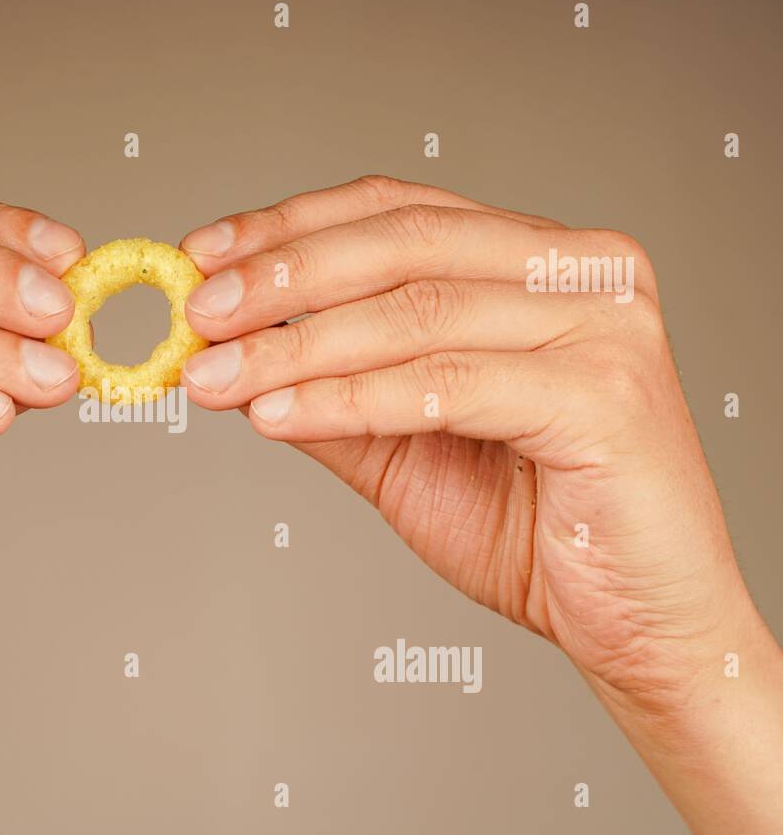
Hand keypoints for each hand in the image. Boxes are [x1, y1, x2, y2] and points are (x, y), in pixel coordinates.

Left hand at [178, 175, 782, 834]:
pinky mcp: (604, 398)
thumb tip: (231, 355)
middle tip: (199, 313)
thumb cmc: (534, 526)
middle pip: (404, 246)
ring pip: (417, 314)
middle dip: (283, 279)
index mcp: (540, 262)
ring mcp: (602, 329)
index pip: (398, 212)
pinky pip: (447, 387)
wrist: (636, 622)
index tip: (205, 253)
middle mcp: (582, 274)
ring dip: (298, 347)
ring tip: (217, 376)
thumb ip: (331, 390)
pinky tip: (278, 414)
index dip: (291, 227)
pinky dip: (350, 398)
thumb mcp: (404, 445)